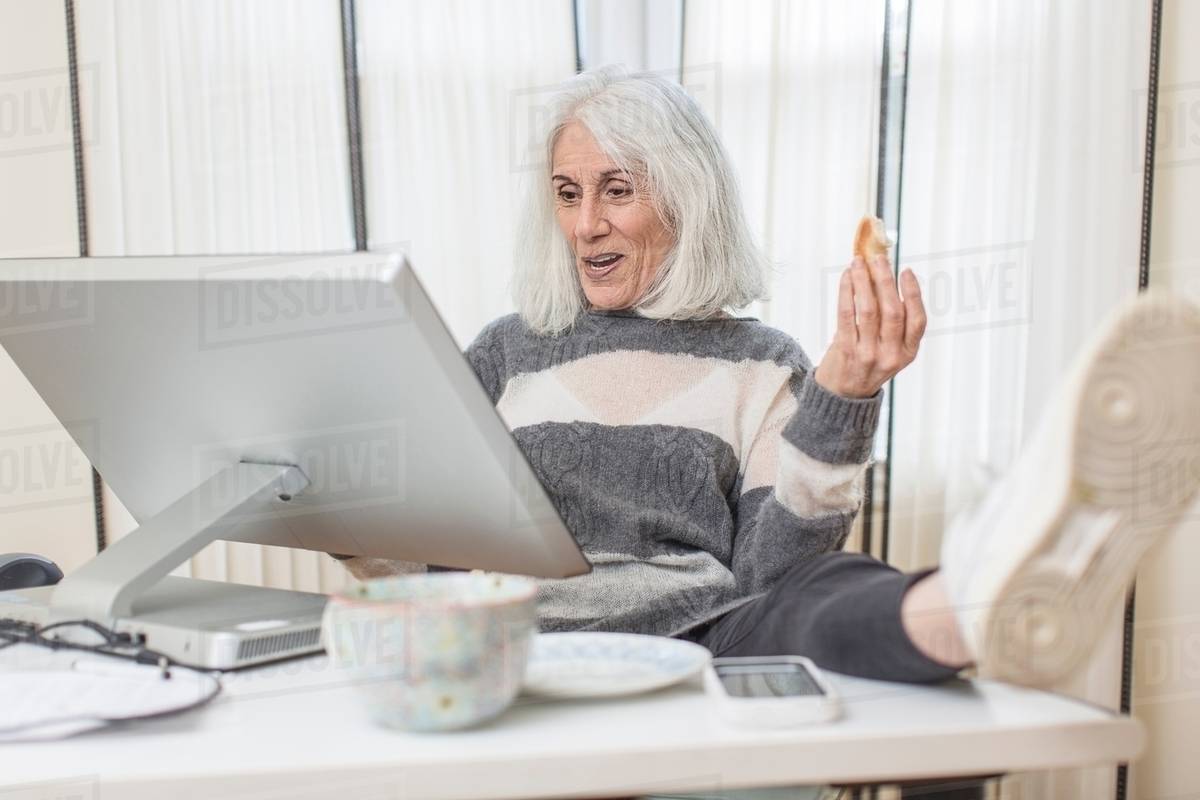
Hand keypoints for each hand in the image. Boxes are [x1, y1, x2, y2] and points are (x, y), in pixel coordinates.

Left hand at [813, 255, 925, 398]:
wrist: (841, 395)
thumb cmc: (866, 364)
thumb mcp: (890, 351)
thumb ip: (892, 323)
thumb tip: (884, 276)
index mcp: (908, 353)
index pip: (918, 320)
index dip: (913, 293)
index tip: (906, 271)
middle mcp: (891, 355)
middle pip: (893, 310)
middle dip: (886, 280)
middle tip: (878, 258)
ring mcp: (868, 354)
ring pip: (869, 310)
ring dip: (863, 281)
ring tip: (858, 263)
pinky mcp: (846, 350)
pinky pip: (847, 315)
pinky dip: (846, 292)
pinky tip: (847, 278)